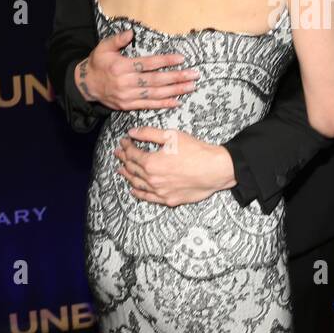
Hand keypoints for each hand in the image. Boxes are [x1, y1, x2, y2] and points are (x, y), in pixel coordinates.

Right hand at [78, 30, 198, 110]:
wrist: (86, 85)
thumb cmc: (98, 63)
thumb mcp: (103, 47)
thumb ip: (117, 40)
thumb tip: (131, 32)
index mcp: (121, 67)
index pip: (148, 64)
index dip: (165, 61)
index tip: (181, 58)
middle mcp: (126, 82)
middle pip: (156, 80)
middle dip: (177, 77)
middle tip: (194, 74)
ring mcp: (128, 96)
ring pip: (155, 94)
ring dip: (175, 91)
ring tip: (191, 86)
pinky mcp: (128, 105)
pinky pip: (149, 105)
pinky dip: (163, 104)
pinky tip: (177, 101)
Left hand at [113, 127, 235, 205]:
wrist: (215, 170)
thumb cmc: (196, 152)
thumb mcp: (172, 136)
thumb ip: (149, 133)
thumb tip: (132, 132)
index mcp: (151, 162)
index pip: (132, 154)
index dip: (126, 146)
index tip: (124, 141)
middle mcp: (152, 179)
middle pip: (133, 168)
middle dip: (124, 159)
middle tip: (118, 154)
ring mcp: (160, 191)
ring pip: (137, 183)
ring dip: (128, 175)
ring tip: (121, 170)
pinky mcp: (168, 199)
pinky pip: (148, 197)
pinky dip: (139, 193)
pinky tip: (134, 190)